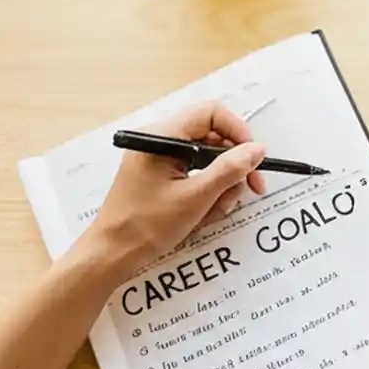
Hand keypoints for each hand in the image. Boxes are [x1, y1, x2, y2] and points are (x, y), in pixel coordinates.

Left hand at [86, 102, 267, 278]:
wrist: (111, 254)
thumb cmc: (145, 226)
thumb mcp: (195, 197)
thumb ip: (229, 170)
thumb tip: (257, 150)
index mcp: (161, 136)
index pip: (211, 114)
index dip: (239, 133)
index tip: (254, 159)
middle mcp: (159, 141)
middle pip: (212, 136)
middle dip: (233, 164)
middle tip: (249, 189)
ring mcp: (159, 158)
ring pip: (206, 158)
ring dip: (222, 183)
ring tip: (218, 209)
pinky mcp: (160, 175)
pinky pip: (194, 173)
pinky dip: (207, 190)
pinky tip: (206, 212)